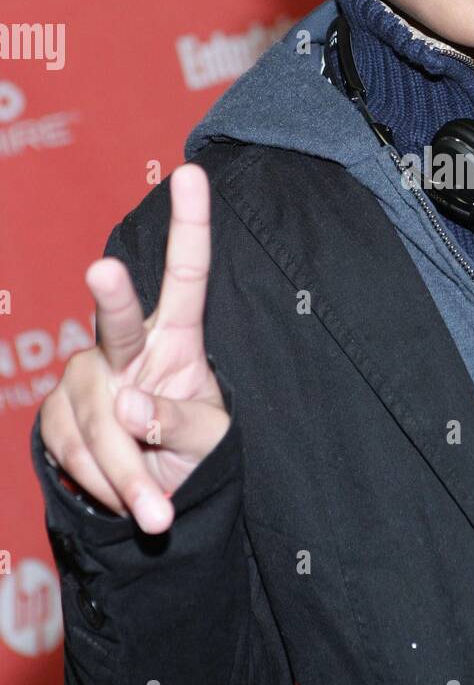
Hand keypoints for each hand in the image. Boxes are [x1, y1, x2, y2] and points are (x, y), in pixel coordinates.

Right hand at [38, 164, 229, 534]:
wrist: (152, 499)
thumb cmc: (190, 452)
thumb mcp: (208, 441)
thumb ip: (178, 422)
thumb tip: (126, 406)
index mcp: (177, 336)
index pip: (187, 275)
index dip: (190, 224)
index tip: (191, 173)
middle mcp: (127, 345)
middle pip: (117, 319)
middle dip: (111, 295)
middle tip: (105, 269)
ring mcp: (86, 376)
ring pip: (96, 419)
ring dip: (126, 474)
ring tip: (156, 511)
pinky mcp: (54, 413)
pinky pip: (72, 449)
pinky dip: (102, 483)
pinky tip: (124, 497)